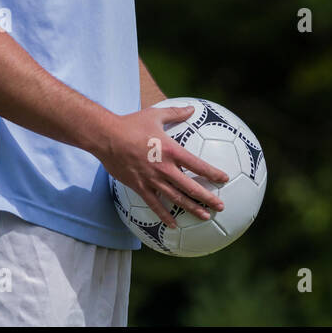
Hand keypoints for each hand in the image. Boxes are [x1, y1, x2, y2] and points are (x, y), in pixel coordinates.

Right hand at [97, 104, 230, 228]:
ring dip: (192, 208)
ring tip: (205, 217)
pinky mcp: (139, 186)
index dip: (212, 173)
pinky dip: (165, 215)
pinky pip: (154, 204)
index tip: (224, 179)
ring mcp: (151, 179)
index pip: (197, 165)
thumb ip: (176, 113)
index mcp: (171, 150)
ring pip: (176, 198)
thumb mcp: (156, 115)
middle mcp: (164, 168)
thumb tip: (192, 108)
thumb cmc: (131, 124)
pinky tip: (173, 224)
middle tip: (221, 206)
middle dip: (207, 197)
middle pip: (190, 187)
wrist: (106, 137)